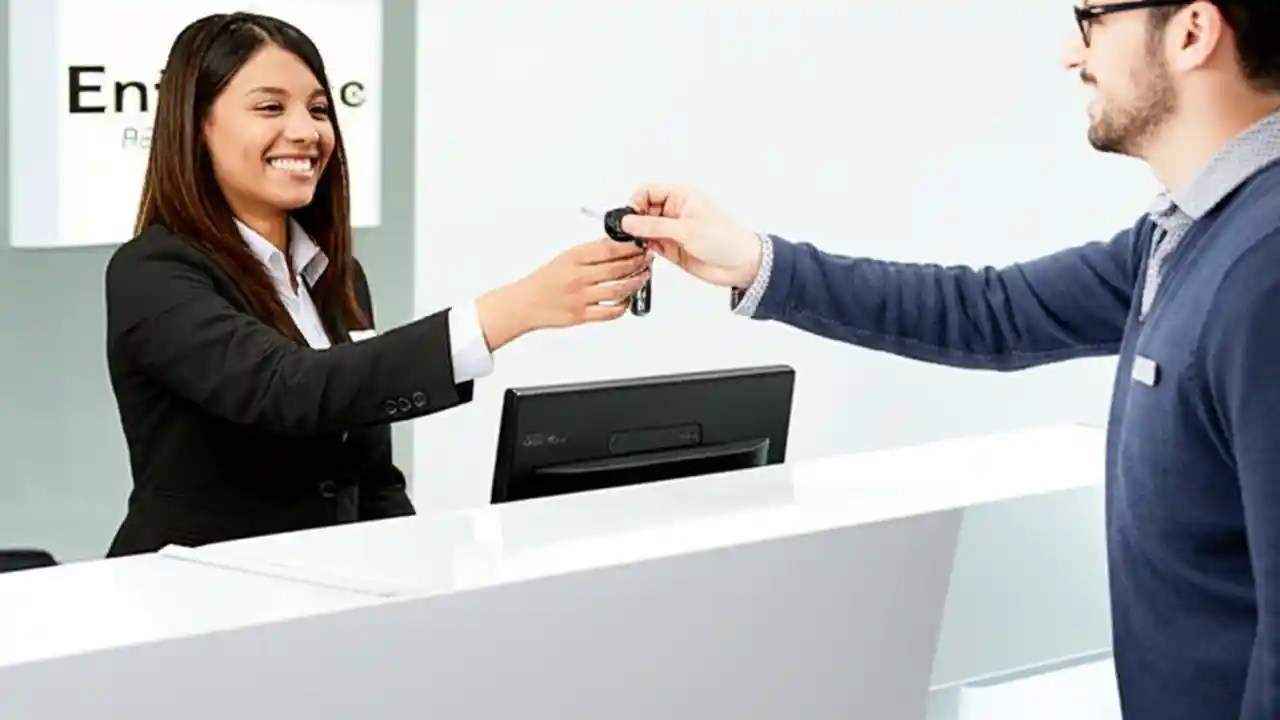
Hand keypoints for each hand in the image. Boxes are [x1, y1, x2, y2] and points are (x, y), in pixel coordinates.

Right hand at [477, 238, 650, 349]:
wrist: (525, 304)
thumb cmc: (545, 281)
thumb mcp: (565, 258)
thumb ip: (590, 252)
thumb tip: (615, 244)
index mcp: (573, 259)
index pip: (608, 249)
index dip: (629, 247)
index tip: (640, 244)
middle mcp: (577, 277)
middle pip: (617, 269)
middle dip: (637, 263)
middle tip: (647, 260)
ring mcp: (580, 298)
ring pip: (618, 290)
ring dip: (636, 283)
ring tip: (643, 277)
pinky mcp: (581, 316)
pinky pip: (610, 312)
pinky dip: (623, 306)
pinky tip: (627, 299)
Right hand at [619, 185, 761, 287]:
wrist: (741, 265)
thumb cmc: (726, 240)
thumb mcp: (686, 230)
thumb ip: (654, 226)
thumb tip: (628, 222)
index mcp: (680, 196)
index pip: (647, 191)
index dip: (635, 203)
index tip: (630, 219)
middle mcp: (674, 211)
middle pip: (642, 211)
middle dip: (634, 222)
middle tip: (631, 236)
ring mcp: (672, 230)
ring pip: (644, 229)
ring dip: (638, 238)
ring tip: (639, 246)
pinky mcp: (671, 247)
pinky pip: (650, 245)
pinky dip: (644, 249)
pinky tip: (646, 254)